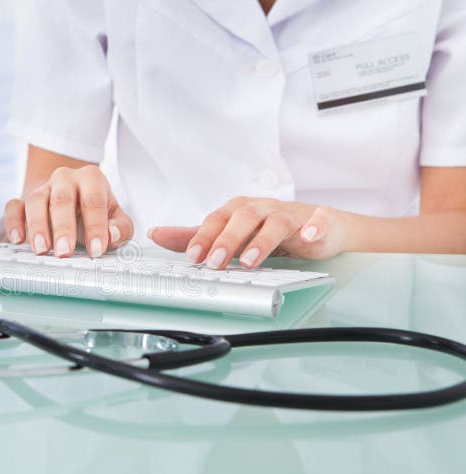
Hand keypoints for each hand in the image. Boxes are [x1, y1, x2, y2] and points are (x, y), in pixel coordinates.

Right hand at [4, 165, 133, 256]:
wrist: (70, 200)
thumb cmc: (95, 213)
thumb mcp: (116, 218)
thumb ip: (120, 228)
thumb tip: (112, 234)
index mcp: (91, 179)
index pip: (94, 201)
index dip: (95, 226)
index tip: (96, 250)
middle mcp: (65, 179)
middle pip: (62, 199)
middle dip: (63, 227)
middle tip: (65, 251)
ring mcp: (42, 189)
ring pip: (35, 201)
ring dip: (37, 226)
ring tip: (42, 249)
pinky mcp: (22, 200)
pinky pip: (13, 206)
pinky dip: (14, 222)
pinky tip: (18, 239)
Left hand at [148, 197, 347, 268]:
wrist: (320, 225)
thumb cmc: (268, 228)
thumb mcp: (231, 234)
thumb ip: (195, 236)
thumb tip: (157, 234)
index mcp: (239, 210)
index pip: (217, 219)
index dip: (203, 236)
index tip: (191, 257)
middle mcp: (263, 208)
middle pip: (242, 217)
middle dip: (226, 239)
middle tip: (214, 262)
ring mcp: (291, 213)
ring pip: (275, 221)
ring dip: (261, 240)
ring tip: (249, 262)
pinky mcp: (320, 220)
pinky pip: (320, 219)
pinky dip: (314, 226)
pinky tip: (308, 236)